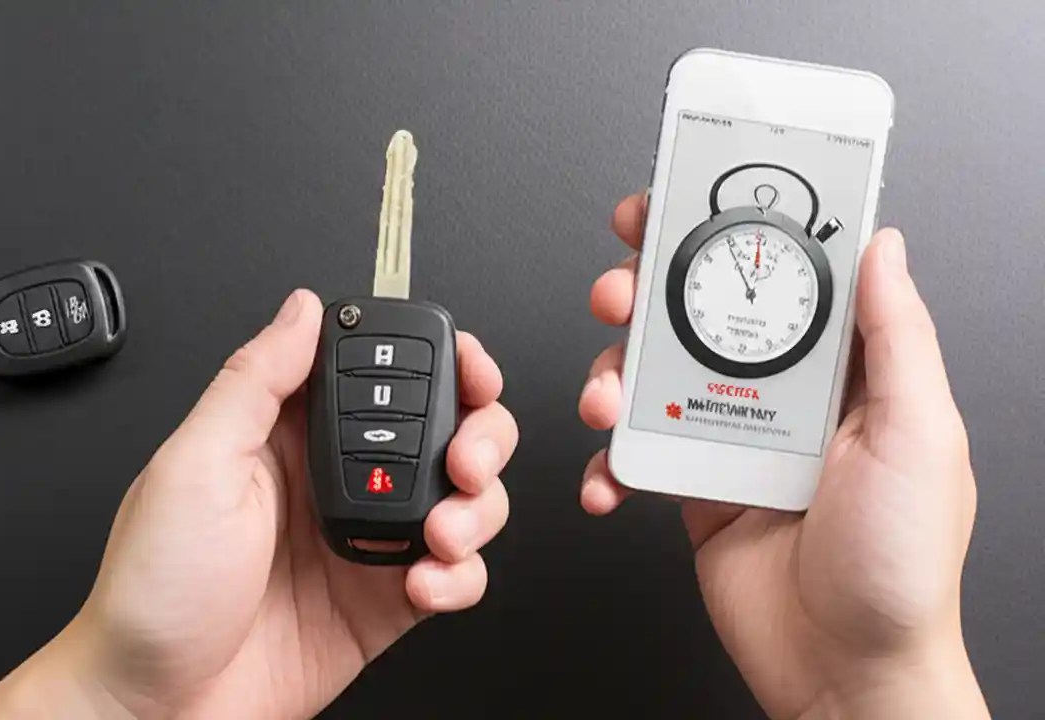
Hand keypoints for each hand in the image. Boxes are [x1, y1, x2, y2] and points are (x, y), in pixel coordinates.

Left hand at [0, 289, 515, 718]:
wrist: (155, 707)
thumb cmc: (152, 592)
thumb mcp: (193, 465)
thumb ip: (255, 381)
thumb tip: (302, 310)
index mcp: (288, 435)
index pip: (381, 374)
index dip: (439, 361)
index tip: (468, 368)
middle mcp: (335, 481)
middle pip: (444, 430)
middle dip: (480, 435)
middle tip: (468, 459)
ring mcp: (367, 541)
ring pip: (464, 500)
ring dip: (478, 510)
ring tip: (444, 531)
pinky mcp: (386, 601)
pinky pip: (455, 574)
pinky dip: (461, 576)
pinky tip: (427, 583)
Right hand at [580, 193, 988, 719]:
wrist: (845, 670)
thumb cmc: (900, 570)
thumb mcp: (920, 436)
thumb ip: (896, 337)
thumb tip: (881, 245)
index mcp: (844, 372)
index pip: (785, 273)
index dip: (734, 226)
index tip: (686, 194)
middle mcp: (784, 397)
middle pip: (700, 314)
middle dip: (647, 289)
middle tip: (621, 288)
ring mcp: (732, 439)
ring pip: (653, 377)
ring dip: (612, 375)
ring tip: (606, 399)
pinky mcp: (691, 487)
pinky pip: (634, 455)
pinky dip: (609, 464)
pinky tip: (609, 478)